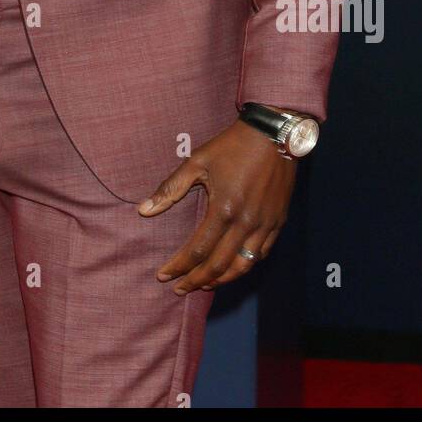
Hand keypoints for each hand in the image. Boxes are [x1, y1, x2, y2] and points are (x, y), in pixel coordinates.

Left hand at [137, 119, 296, 293]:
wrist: (275, 134)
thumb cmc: (232, 146)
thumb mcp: (197, 162)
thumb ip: (171, 189)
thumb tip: (143, 211)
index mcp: (224, 209)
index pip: (197, 250)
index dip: (179, 267)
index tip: (163, 275)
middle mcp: (246, 223)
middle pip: (219, 266)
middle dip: (196, 281)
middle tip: (179, 288)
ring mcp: (265, 225)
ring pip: (242, 266)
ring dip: (221, 280)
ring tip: (203, 284)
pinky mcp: (278, 222)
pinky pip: (260, 254)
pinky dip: (243, 266)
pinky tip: (230, 267)